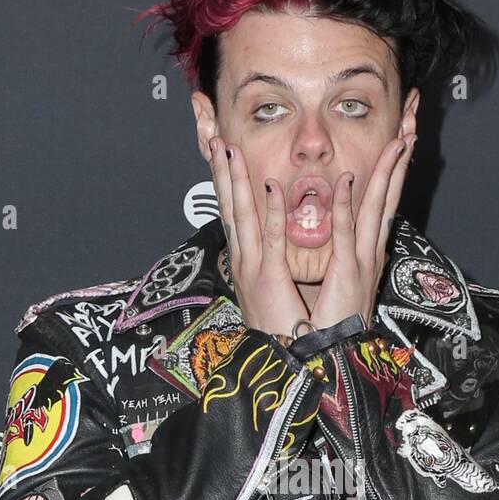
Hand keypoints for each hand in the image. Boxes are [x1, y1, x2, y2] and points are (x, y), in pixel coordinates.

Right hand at [206, 133, 308, 339]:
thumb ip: (272, 263)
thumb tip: (271, 245)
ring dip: (234, 180)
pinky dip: (270, 211)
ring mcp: (252, 267)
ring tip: (228, 149)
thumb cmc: (286, 329)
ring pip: (240, 214)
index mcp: (248, 261)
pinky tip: (268, 186)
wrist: (283, 360)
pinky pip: (270, 238)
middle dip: (220, 171)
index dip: (227, 182)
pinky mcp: (268, 278)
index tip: (222, 153)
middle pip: (228, 206)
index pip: (234, 212)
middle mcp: (244, 260)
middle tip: (212, 138)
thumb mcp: (275, 289)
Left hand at [309, 133, 414, 331]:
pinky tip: (348, 181)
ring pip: (377, 207)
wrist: (330, 356)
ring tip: (398, 140)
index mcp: (365, 252)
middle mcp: (371, 252)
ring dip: (387, 173)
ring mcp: (363, 261)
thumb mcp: (333, 279)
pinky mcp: (348, 272)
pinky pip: (347, 233)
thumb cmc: (325, 322)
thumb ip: (336, 253)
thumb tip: (333, 232)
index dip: (392, 170)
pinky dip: (347, 206)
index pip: (381, 202)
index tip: (400, 139)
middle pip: (389, 196)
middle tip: (412, 124)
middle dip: (401, 161)